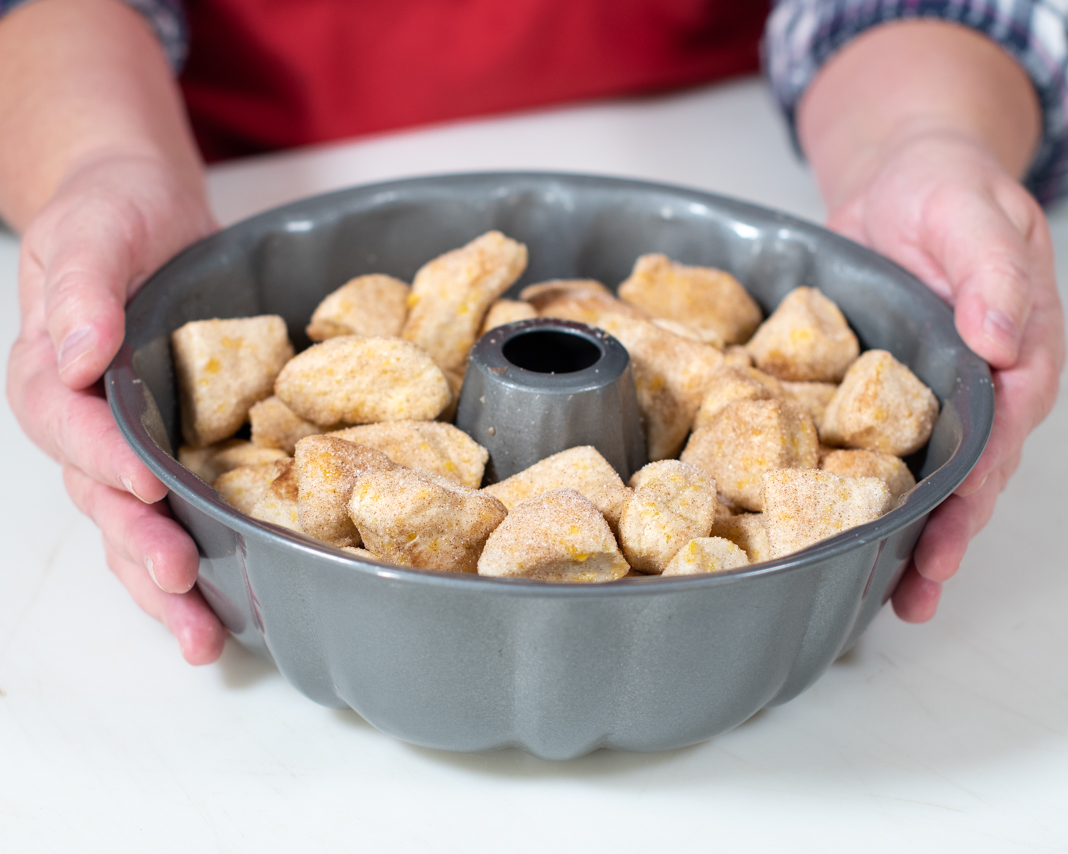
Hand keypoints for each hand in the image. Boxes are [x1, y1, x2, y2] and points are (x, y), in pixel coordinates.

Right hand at [6, 151, 225, 661]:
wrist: (147, 214)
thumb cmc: (112, 215)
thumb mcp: (92, 228)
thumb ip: (83, 285)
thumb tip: (79, 350)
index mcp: (51, 372)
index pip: (66, 424)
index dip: (100, 456)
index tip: (141, 479)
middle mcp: (88, 422)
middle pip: (101, 499)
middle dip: (138, 545)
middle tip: (179, 579)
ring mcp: (131, 443)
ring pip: (136, 526)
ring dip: (164, 584)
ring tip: (202, 636)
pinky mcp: (180, 447)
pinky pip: (181, 511)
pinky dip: (201, 557)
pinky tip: (227, 605)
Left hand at [825, 131, 1064, 620]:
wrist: (897, 179)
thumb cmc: (943, 187)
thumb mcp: (970, 214)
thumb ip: (990, 274)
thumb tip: (1004, 340)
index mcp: (1019, 343)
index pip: (1010, 420)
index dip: (985, 474)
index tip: (958, 517)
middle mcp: (988, 379)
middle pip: (981, 468)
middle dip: (955, 530)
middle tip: (925, 584)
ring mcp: (943, 391)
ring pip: (942, 474)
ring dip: (926, 535)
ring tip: (904, 598)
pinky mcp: (896, 392)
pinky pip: (893, 450)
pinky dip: (882, 496)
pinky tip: (863, 541)